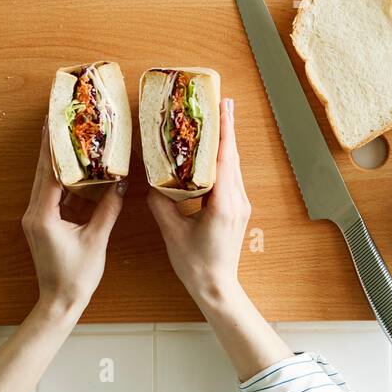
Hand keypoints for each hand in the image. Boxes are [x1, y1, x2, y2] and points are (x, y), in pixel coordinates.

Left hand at [20, 126, 125, 317]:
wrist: (60, 303)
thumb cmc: (77, 277)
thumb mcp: (97, 239)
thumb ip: (108, 208)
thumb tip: (120, 181)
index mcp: (43, 215)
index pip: (47, 172)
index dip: (52, 146)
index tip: (53, 123)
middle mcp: (34, 213)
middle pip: (42, 172)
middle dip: (50, 146)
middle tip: (56, 120)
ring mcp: (37, 218)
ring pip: (47, 182)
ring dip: (57, 162)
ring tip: (68, 138)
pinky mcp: (44, 224)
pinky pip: (53, 195)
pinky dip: (64, 181)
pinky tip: (77, 169)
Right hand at [147, 97, 250, 307]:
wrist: (217, 288)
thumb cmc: (195, 265)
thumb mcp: (171, 233)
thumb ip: (161, 204)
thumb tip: (151, 180)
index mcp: (223, 204)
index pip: (224, 159)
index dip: (224, 130)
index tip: (224, 106)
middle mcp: (237, 200)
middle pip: (233, 157)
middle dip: (227, 128)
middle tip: (222, 102)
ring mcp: (240, 205)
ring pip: (234, 166)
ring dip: (227, 142)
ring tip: (220, 118)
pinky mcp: (237, 209)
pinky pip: (231, 177)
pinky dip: (224, 159)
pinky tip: (215, 151)